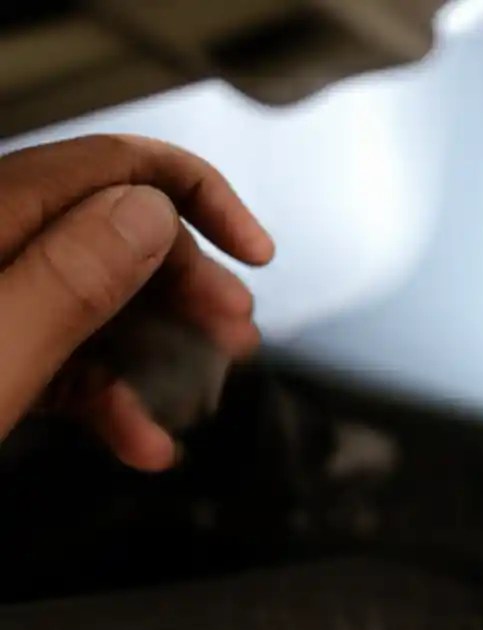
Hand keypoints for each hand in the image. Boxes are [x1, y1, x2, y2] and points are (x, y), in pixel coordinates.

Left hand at [0, 134, 273, 470]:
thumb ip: (69, 276)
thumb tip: (150, 213)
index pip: (116, 165)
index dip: (201, 198)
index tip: (256, 253)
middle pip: (114, 232)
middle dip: (189, 286)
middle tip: (238, 334)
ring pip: (93, 299)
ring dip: (159, 346)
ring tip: (204, 392)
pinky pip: (58, 354)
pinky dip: (108, 395)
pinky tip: (140, 442)